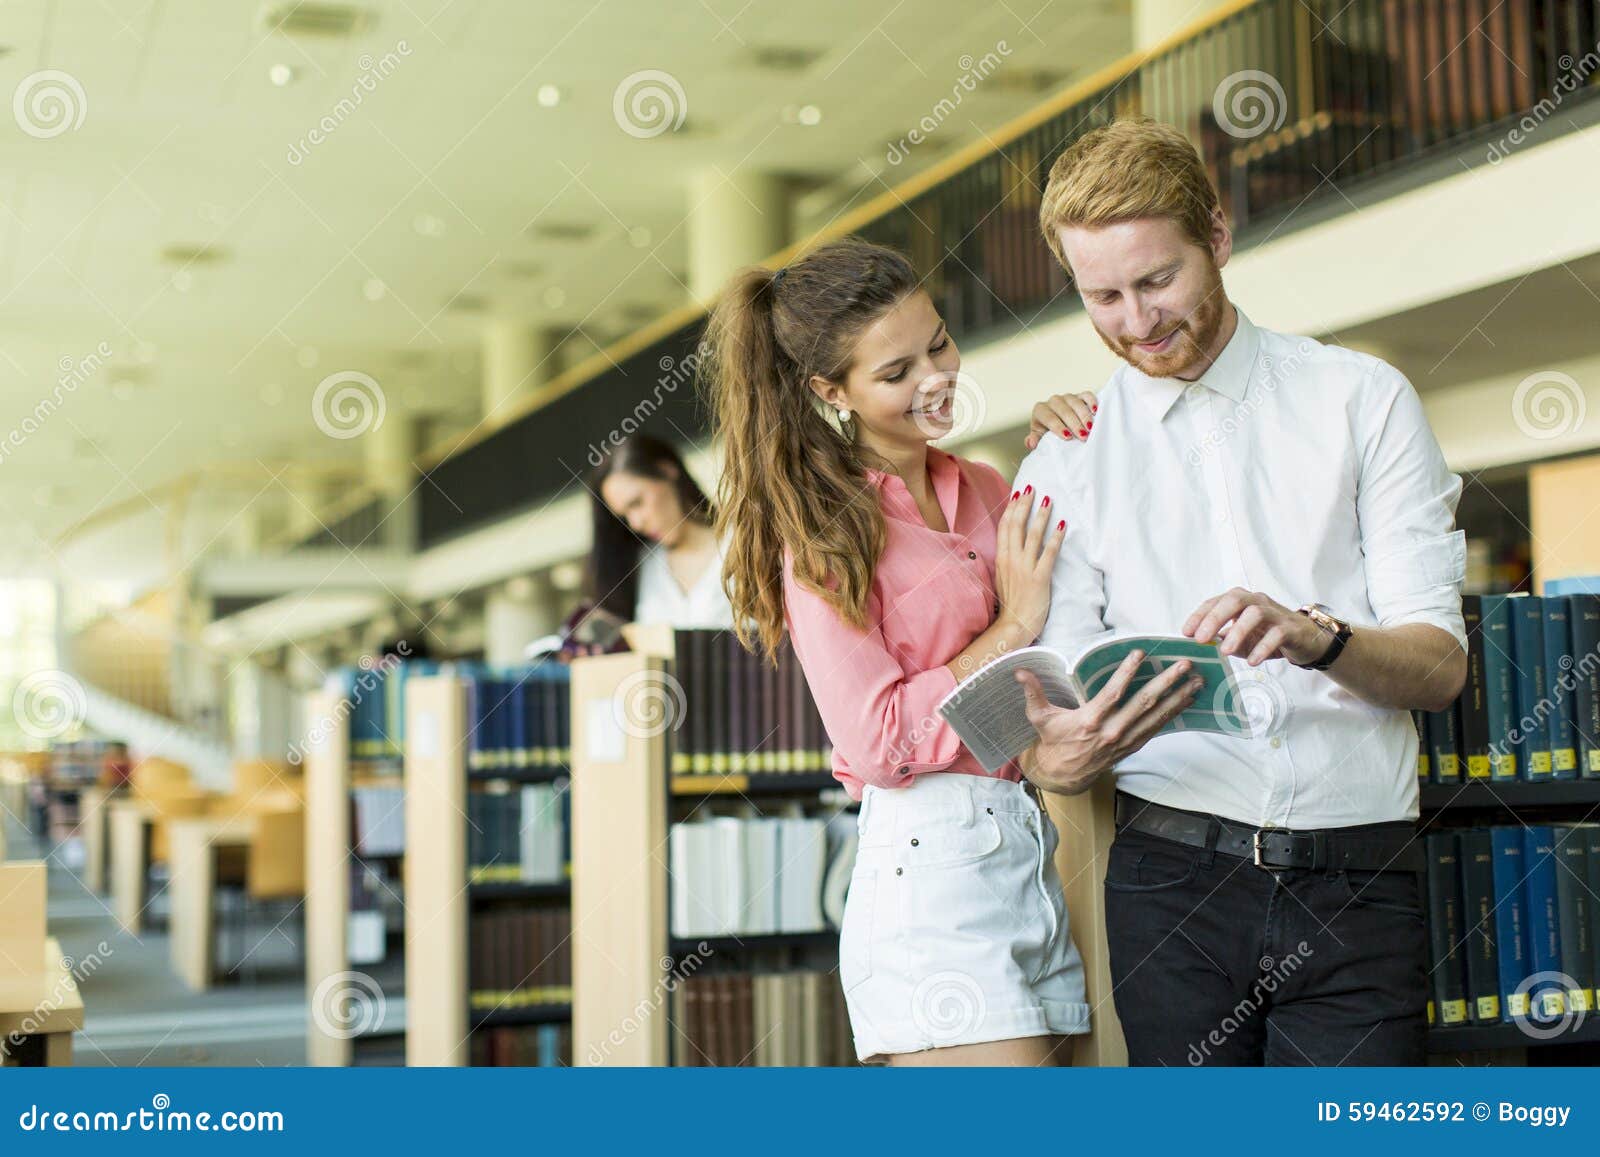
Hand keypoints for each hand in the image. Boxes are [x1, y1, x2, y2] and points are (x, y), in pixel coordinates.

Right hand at [993, 488, 1065, 643]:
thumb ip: (1006, 561)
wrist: (1013, 626)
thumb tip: (1011, 546)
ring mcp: (1025, 568)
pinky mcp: (1039, 577)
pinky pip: (1049, 553)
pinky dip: (1056, 537)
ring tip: (1048, 500)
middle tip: (1033, 489)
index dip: (1012, 509)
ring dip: (1041, 515)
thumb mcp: (1001, 578)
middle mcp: (1011, 560)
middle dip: (1025, 505)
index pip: (1004, 527)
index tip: (1018, 494)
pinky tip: (1062, 525)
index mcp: (1000, 559)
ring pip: (1032, 535)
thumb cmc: (1010, 605)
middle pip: (1017, 525)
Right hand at [1015, 651, 1202, 793]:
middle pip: (1144, 704)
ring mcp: (1125, 740)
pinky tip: (1187, 700)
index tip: (1140, 654)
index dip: (1127, 673)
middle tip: (1183, 665)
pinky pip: (1157, 727)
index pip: (1113, 693)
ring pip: (1156, 716)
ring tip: (1196, 680)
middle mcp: (1112, 731)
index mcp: (1089, 721)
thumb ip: (1033, 692)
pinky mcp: (1133, 745)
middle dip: (1166, 683)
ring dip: (1178, 697)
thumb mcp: (1039, 717)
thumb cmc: (1053, 740)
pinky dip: (1174, 713)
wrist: (1064, 774)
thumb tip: (1020, 671)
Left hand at [1025, 390, 1097, 450]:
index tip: (1067, 437)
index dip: (1057, 427)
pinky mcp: (1080, 396)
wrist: (1060, 427)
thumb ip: (1035, 440)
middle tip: (1083, 436)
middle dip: (1074, 423)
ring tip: (1091, 428)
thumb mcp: (1040, 438)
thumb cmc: (1048, 434)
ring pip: (1075, 402)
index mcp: (1040, 410)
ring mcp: (1067, 397)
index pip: (1048, 417)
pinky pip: (1086, 395)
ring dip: (1084, 415)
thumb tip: (1031, 442)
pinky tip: (1096, 411)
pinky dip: (1092, 401)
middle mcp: (1053, 401)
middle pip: (1063, 409)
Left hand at [1183, 588, 1329, 666]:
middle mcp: (1257, 601)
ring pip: (1255, 613)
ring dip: (1238, 631)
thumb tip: (1201, 645)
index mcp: (1241, 601)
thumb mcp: (1241, 638)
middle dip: (1215, 618)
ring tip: (1226, 651)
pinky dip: (1262, 647)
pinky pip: (1276, 634)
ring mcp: (1275, 613)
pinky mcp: (1290, 628)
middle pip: (1234, 600)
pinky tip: (1252, 661)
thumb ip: (1222, 638)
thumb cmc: (1267, 635)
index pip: (1216, 602)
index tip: (1186, 632)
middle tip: (1201, 639)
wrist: (1305, 638)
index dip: (1199, 615)